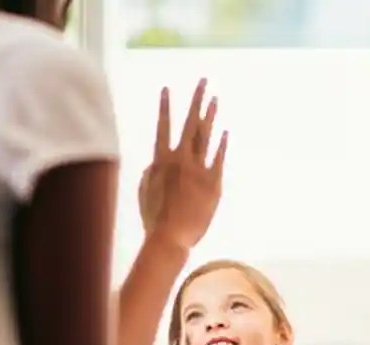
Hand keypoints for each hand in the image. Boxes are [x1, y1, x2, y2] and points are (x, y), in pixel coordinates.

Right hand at [138, 79, 227, 246]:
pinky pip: (218, 159)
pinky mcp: (213, 183)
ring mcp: (198, 170)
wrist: (171, 236)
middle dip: (196, 101)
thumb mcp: (145, 190)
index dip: (165, 107)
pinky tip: (224, 132)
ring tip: (215, 100)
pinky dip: (221, 145)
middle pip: (190, 124)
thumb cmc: (154, 217)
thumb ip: (152, 171)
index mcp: (161, 160)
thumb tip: (157, 161)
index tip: (167, 89)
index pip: (163, 126)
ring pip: (206, 137)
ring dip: (210, 116)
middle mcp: (180, 160)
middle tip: (203, 82)